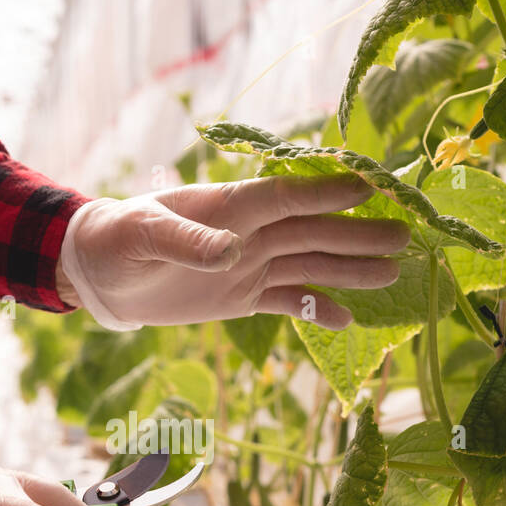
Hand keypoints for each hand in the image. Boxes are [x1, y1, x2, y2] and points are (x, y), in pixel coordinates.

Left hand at [56, 176, 408, 328]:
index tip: (370, 187)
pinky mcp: (243, 295)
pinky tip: (348, 318)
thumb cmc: (115, 240)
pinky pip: (288, 300)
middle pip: (312, 230)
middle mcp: (248, 232)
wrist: (100, 274)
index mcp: (227, 207)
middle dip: (358, 232)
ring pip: (309, 264)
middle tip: (406, 235)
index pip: (286, 196)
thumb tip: (230, 250)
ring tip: (394, 272)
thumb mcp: (141, 238)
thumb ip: (185, 243)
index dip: (326, 192)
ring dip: (350, 268)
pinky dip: (316, 308)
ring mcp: (250, 263)